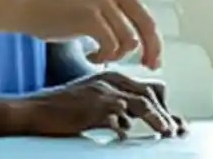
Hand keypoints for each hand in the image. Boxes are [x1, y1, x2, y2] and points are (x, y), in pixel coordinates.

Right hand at [19, 72, 184, 139]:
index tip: (173, 121)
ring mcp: (102, 93)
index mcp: (111, 76)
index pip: (147, 87)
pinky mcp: (94, 107)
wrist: (35, 111)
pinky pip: (121, 119)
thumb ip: (113, 105)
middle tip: (177, 130)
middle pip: (149, 93)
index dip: (163, 105)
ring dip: (157, 120)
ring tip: (167, 133)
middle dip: (166, 113)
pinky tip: (129, 137)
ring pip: (141, 104)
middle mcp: (109, 80)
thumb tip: (131, 120)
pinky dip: (129, 128)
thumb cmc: (61, 108)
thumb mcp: (91, 100)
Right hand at [20, 0, 212, 68]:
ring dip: (117, 55)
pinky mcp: (90, 12)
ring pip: (129, 40)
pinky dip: (104, 57)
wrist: (29, 7)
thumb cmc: (63, 12)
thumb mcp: (97, 4)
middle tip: (151, 66)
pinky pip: (112, 45)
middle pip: (149, 25)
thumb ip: (121, 15)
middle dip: (153, 51)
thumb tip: (142, 45)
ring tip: (102, 55)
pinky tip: (93, 56)